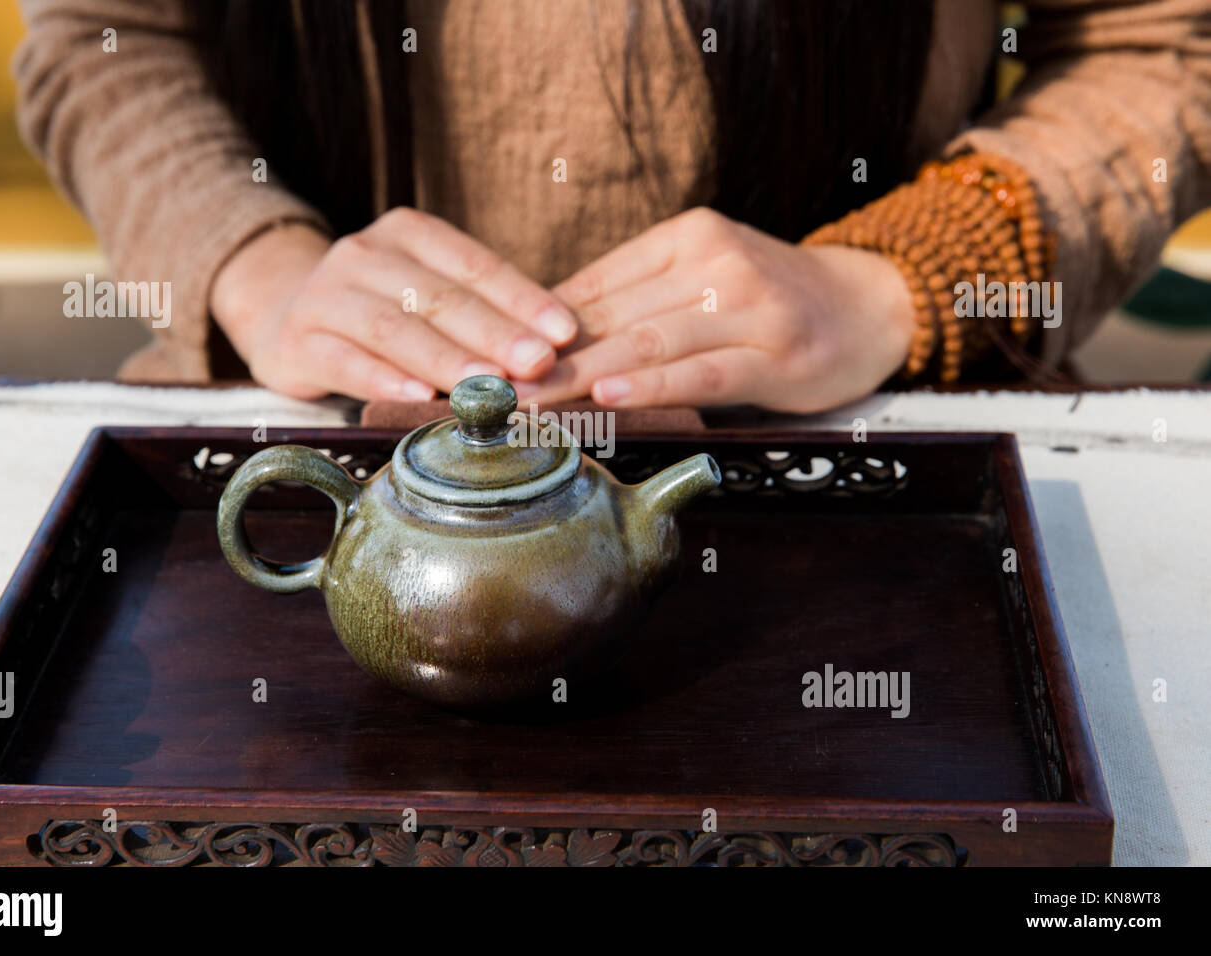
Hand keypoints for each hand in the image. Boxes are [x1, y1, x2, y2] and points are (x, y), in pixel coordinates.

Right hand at [209, 209, 577, 400]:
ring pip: (393, 328)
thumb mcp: (430, 294)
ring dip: (445, 359)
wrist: (286, 315)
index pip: (475, 265)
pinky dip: (384, 378)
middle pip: (439, 297)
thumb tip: (559, 348)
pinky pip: (344, 360)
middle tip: (537, 364)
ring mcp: (327, 295)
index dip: (522, 299)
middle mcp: (365, 254)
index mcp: (409, 234)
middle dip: (494, 333)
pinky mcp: (298, 340)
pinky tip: (419, 395)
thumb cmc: (383, 310)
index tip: (564, 333)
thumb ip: (484, 313)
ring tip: (486, 385)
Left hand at [516, 207, 914, 412]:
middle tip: (492, 390)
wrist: (868, 307)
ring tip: (533, 403)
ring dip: (584, 377)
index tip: (489, 359)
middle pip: (613, 316)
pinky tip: (612, 397)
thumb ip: (634, 302)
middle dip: (547, 359)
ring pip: (649, 342)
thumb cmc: (769, 303)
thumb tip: (545, 338)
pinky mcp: (776, 351)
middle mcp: (714, 260)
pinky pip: (703, 370)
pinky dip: (655, 385)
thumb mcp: (701, 282)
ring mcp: (750, 303)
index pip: (595, 285)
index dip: (537, 328)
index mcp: (686, 236)